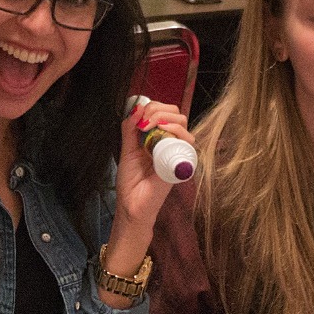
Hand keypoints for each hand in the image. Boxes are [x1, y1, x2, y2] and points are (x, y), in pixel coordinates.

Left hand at [113, 97, 190, 227]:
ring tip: (149, 125)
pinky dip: (175, 130)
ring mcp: (176, 152)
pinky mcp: (181, 162)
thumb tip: (137, 107)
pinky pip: (186, 141)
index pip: (165, 113)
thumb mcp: (127, 149)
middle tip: (144, 121)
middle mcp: (170, 143)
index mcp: (158, 139)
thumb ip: (130, 129)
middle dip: (159, 109)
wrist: (132, 205)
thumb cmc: (131, 182)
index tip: (139, 116)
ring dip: (165, 117)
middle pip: (176, 114)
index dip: (153, 108)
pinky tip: (161, 132)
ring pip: (183, 123)